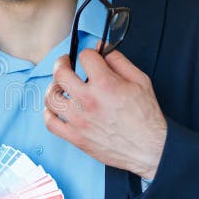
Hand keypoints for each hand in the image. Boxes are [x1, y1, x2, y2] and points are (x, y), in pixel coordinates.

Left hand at [43, 48, 166, 179]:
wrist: (150, 148)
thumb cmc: (146, 117)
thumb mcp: (140, 80)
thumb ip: (119, 61)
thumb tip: (102, 50)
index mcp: (105, 84)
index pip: (85, 57)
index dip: (88, 53)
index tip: (89, 57)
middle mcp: (88, 101)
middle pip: (59, 73)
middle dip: (62, 63)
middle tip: (66, 64)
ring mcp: (79, 120)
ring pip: (51, 97)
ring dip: (54, 88)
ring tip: (61, 87)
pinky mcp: (75, 136)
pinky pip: (50, 122)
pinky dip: (49, 113)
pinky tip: (56, 109)